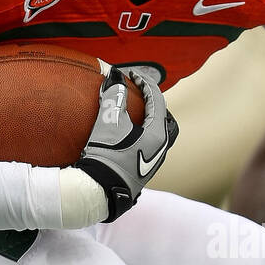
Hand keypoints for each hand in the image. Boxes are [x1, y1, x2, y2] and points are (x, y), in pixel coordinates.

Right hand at [77, 67, 177, 221]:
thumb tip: (115, 77)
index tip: (130, 74)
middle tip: (141, 94)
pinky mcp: (142, 171)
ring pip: (159, 134)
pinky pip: (149, 145)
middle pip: (165, 119)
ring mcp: (153, 162)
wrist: (99, 190)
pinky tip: (127, 134)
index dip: (145, 83)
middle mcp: (161, 149)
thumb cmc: (107, 155)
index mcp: (159, 135)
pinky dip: (142, 133)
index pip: (157, 101)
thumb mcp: (109, 122)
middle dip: (155, 103)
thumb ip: (114, 97)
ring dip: (149, 120)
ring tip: (134, 112)